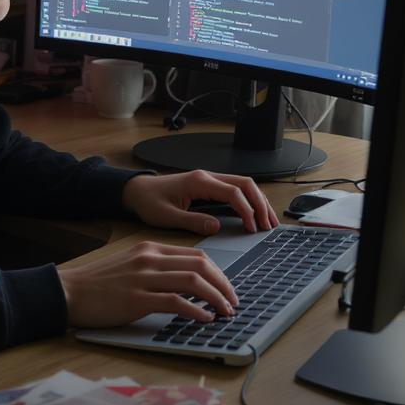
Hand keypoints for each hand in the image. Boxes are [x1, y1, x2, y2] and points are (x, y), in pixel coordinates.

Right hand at [58, 240, 238, 326]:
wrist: (70, 291)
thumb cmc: (99, 283)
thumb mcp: (131, 265)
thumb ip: (157, 268)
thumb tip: (188, 282)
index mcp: (150, 248)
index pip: (196, 254)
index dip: (218, 273)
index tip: (227, 288)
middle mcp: (150, 258)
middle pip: (200, 265)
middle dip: (224, 285)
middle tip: (233, 301)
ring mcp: (143, 278)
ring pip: (193, 281)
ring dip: (216, 298)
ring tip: (226, 312)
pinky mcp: (137, 299)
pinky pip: (176, 302)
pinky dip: (195, 311)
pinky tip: (204, 319)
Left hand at [122, 170, 278, 234]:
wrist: (136, 191)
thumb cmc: (148, 202)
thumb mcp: (167, 216)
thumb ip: (192, 221)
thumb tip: (216, 226)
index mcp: (198, 182)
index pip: (233, 192)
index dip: (247, 210)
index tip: (252, 228)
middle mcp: (207, 176)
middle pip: (245, 184)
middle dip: (260, 204)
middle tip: (269, 226)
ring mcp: (209, 179)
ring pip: (243, 185)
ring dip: (258, 201)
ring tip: (268, 222)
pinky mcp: (208, 185)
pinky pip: (235, 189)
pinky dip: (248, 201)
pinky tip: (253, 215)